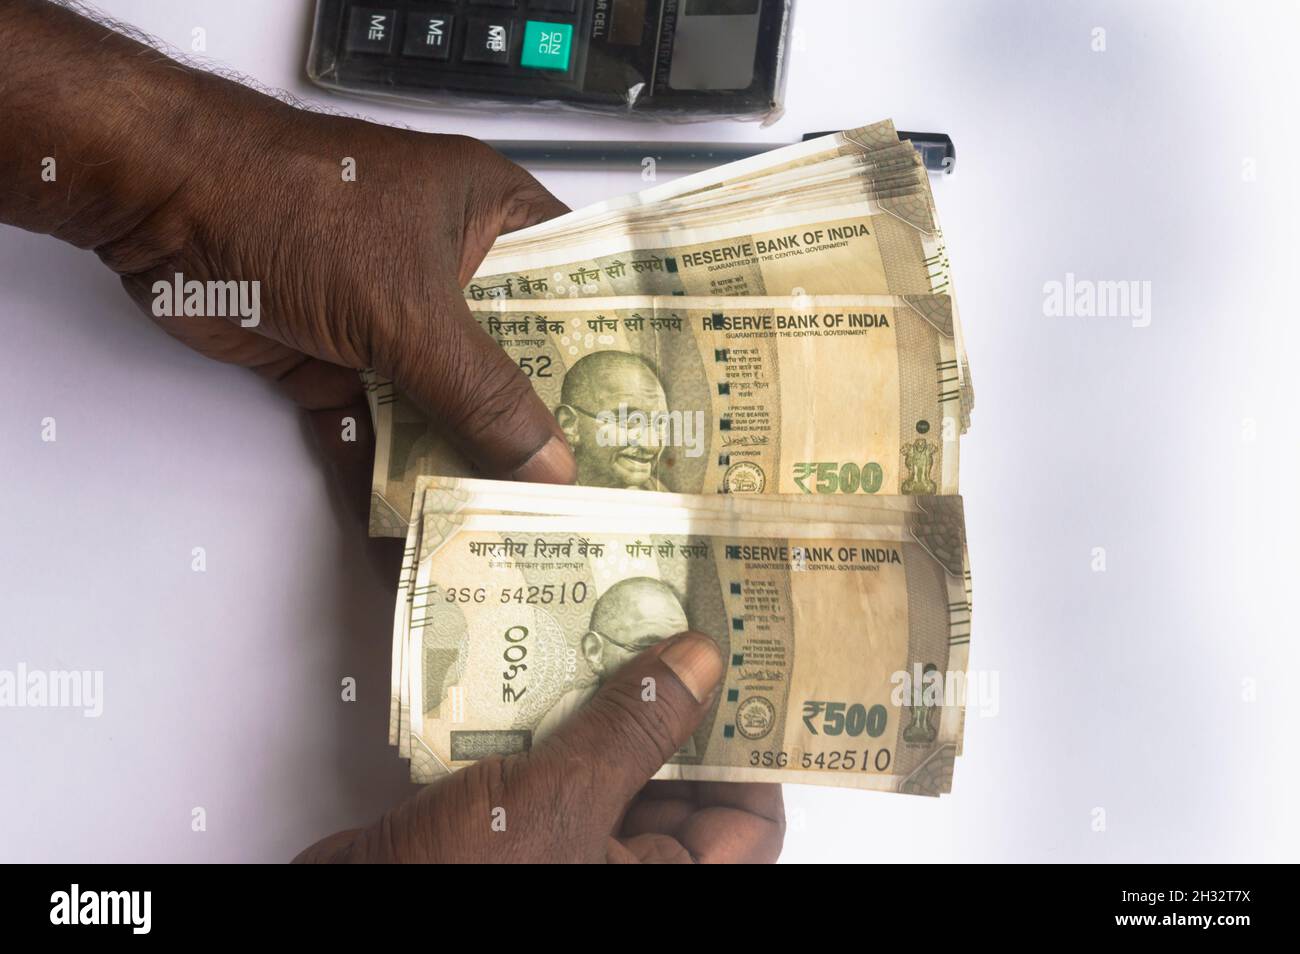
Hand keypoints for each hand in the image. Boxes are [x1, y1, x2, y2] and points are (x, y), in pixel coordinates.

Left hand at [108, 89, 576, 497]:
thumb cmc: (298, 209)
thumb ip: (484, 392)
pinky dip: (394, 478)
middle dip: (541, 428)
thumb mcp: (412, 306)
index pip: (575, 288)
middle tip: (591, 495)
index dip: (610, 353)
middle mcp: (452, 269)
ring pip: (449, 405)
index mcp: (493, 219)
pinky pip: (384, 431)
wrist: (163, 208)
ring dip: (468, 462)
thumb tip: (550, 467)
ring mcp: (395, 320)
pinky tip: (423, 531)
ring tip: (518, 527)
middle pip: (514, 362)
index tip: (643, 421)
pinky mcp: (342, 364)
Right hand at [296, 633, 784, 862]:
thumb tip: (701, 665)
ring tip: (624, 627)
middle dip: (680, 707)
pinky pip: (563, 762)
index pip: (748, 823)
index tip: (749, 678)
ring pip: (620, 764)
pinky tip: (557, 660)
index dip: (754, 751)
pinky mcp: (520, 824)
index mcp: (659, 886)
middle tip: (683, 631)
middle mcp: (623, 869)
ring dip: (616, 700)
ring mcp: (571, 846)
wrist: (347, 902)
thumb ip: (637, 728)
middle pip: (684, 782)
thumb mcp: (562, 799)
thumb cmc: (457, 883)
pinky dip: (562, 715)